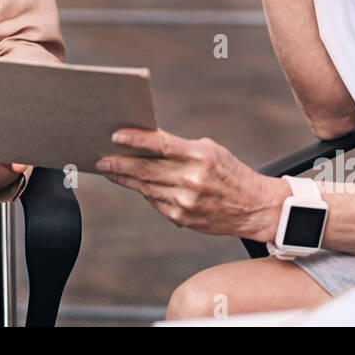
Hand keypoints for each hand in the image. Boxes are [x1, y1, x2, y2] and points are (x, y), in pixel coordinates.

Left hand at [96, 128, 289, 240]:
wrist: (254, 207)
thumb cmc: (229, 171)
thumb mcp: (210, 150)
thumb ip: (179, 147)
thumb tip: (145, 141)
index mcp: (201, 156)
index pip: (161, 145)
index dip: (136, 140)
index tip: (115, 136)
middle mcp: (192, 179)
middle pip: (146, 169)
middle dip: (119, 163)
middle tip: (100, 158)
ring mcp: (186, 201)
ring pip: (145, 188)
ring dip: (125, 178)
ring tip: (110, 170)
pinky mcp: (182, 218)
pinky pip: (155, 202)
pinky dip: (143, 191)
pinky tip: (132, 184)